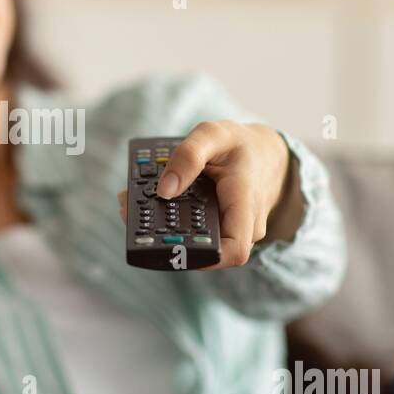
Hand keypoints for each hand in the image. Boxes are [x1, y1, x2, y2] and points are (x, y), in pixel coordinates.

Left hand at [116, 121, 295, 269]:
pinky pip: (196, 232)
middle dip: (165, 238)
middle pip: (205, 250)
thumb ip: (189, 156)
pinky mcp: (220, 229)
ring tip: (131, 202)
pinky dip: (173, 220)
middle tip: (129, 212)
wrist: (264, 154)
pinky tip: (148, 202)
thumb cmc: (240, 145)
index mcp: (245, 204)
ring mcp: (231, 231)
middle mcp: (242, 226)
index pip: (234, 250)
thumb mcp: (214, 135)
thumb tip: (165, 190)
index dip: (203, 257)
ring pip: (197, 242)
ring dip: (164, 229)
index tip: (169, 244)